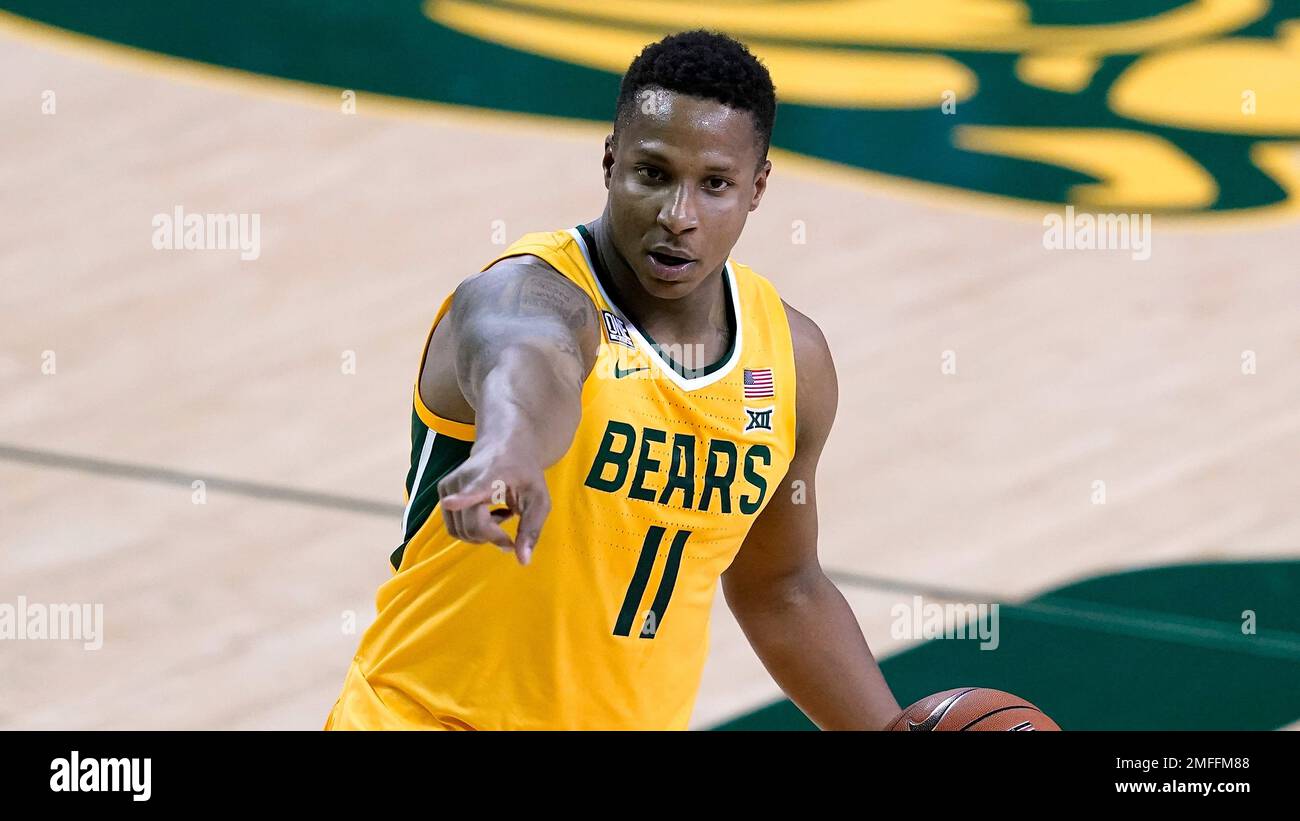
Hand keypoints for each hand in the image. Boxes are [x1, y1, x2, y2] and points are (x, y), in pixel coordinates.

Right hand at [436, 441, 550, 564]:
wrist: (504, 446)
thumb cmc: (525, 474)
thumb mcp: (539, 501)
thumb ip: (532, 530)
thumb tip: (523, 561)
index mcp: (492, 476)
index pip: (475, 489)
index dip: (463, 498)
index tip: (450, 502)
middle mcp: (465, 479)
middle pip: (473, 527)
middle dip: (494, 535)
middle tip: (511, 520)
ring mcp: (449, 485)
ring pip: (461, 531)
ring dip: (483, 533)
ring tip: (501, 513)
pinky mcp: (442, 491)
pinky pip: (454, 526)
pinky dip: (472, 528)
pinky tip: (487, 511)